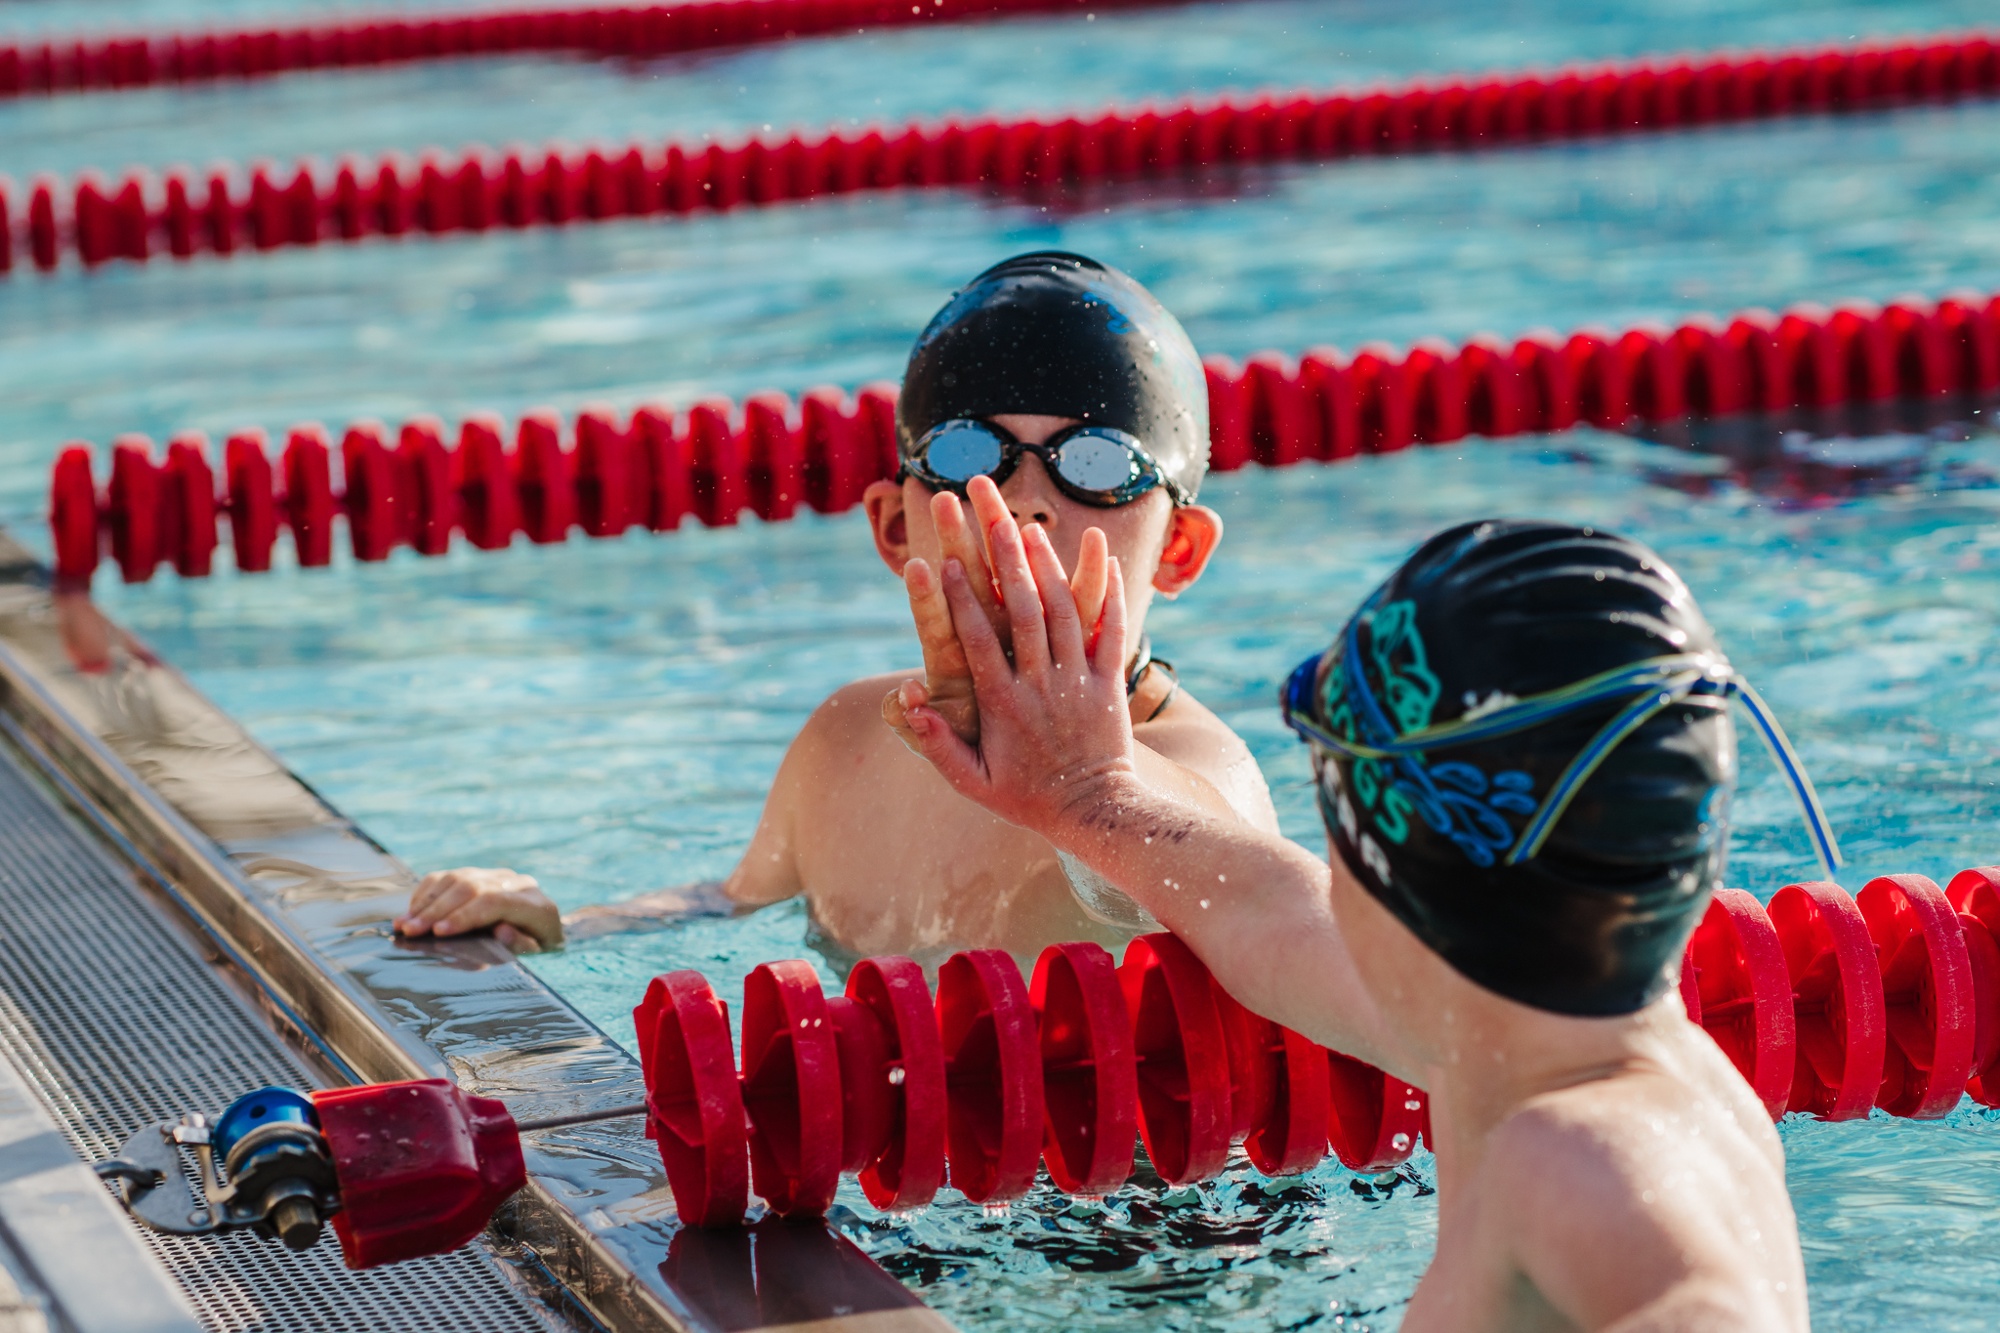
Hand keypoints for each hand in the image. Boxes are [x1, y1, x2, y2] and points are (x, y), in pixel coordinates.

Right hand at [396, 866, 561, 951]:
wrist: (545, 930)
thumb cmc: (538, 949)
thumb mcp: (538, 956)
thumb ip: (522, 945)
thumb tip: (502, 932)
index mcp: (536, 905)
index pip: (493, 902)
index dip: (463, 916)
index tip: (438, 932)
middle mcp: (517, 883)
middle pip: (470, 888)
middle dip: (436, 911)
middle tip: (410, 931)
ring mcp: (497, 876)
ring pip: (456, 879)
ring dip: (426, 902)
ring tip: (403, 924)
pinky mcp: (480, 874)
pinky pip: (449, 876)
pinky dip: (428, 893)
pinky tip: (412, 911)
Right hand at [896, 498, 1135, 833]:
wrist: (1096, 814)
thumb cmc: (1028, 798)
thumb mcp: (973, 781)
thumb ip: (938, 743)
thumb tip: (908, 702)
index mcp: (1003, 704)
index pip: (977, 640)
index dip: (959, 598)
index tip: (942, 561)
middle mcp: (1041, 685)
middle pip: (1022, 611)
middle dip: (1004, 561)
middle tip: (991, 521)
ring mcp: (1079, 681)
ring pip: (1064, 612)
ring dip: (1047, 566)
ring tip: (1030, 528)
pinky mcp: (1110, 683)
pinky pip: (1110, 629)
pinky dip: (1106, 590)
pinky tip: (1099, 553)